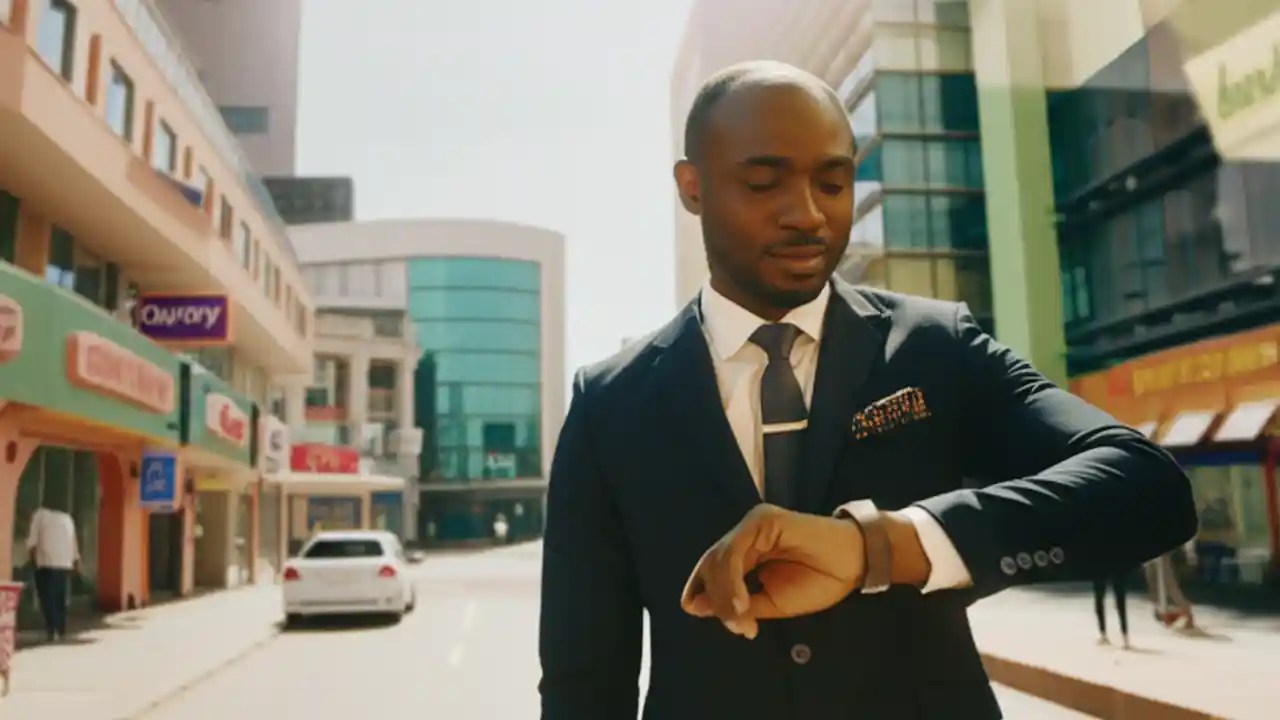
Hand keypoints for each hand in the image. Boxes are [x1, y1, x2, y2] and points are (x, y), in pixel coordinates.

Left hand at [680, 504, 863, 638]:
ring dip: (724, 592)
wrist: (853, 564)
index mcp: (744, 552)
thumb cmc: (816, 581)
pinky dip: (733, 578)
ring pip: (721, 558)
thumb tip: (698, 607)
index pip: (709, 569)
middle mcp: (744, 535)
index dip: (700, 591)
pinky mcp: (764, 521)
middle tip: (735, 626)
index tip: (702, 614)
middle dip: (716, 598)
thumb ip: (738, 604)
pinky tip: (742, 601)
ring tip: (739, 618)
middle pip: (711, 564)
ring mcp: (753, 525)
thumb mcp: (771, 602)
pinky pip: (737, 550)